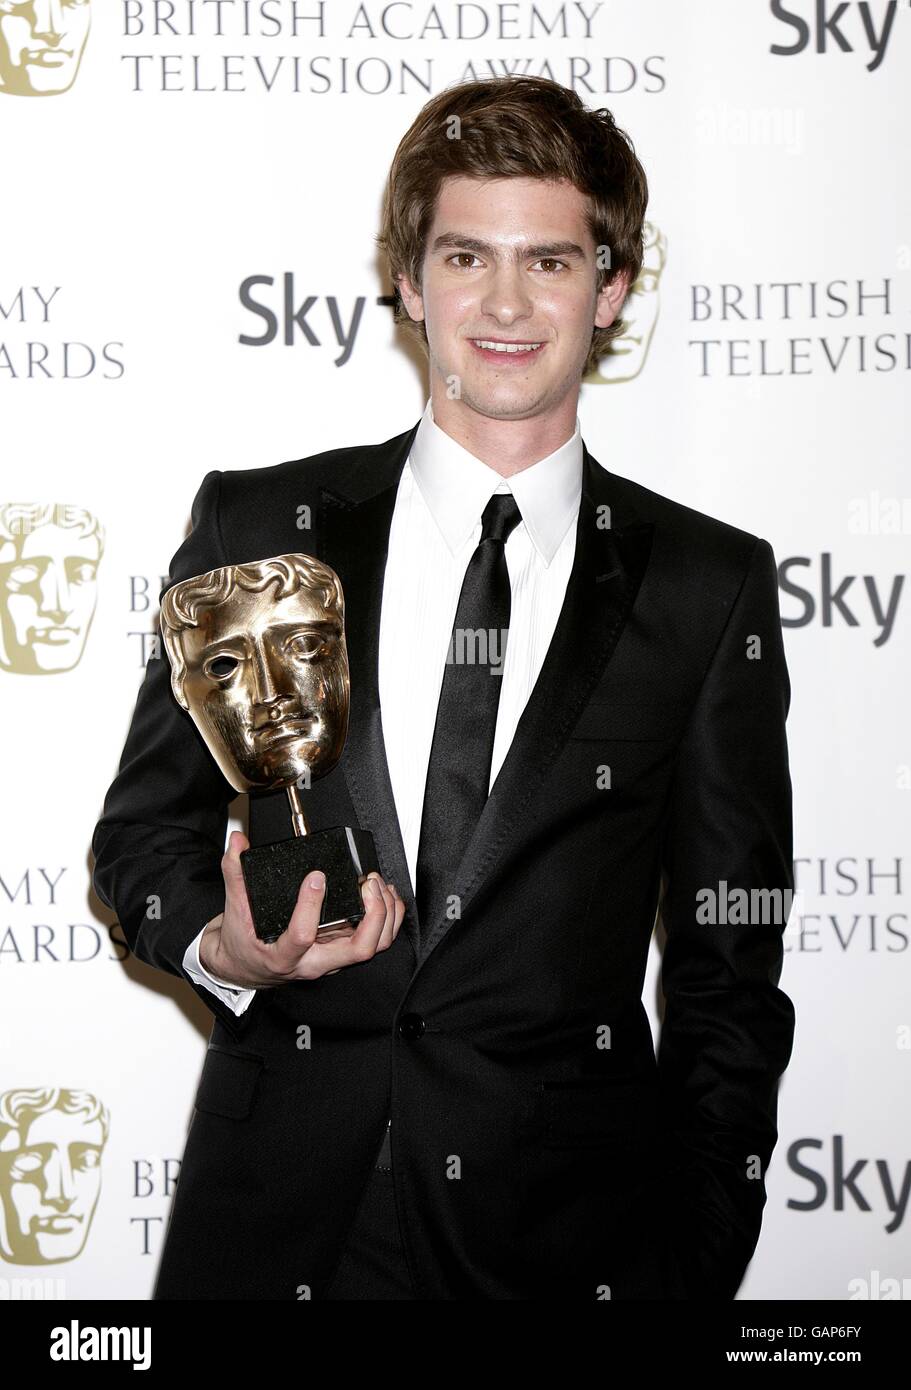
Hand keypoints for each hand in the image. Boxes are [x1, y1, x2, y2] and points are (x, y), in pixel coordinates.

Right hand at [199, 831, 404, 987]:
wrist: (245, 967)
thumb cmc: (242, 945)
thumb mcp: (234, 910)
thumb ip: (235, 873)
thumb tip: (237, 843)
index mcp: (284, 956)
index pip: (303, 936)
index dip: (312, 906)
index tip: (315, 877)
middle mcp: (314, 962)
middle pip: (358, 949)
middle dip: (372, 914)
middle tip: (367, 884)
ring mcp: (331, 959)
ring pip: (373, 947)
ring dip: (385, 916)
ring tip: (378, 886)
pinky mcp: (340, 952)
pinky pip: (374, 941)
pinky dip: (387, 919)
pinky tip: (384, 897)